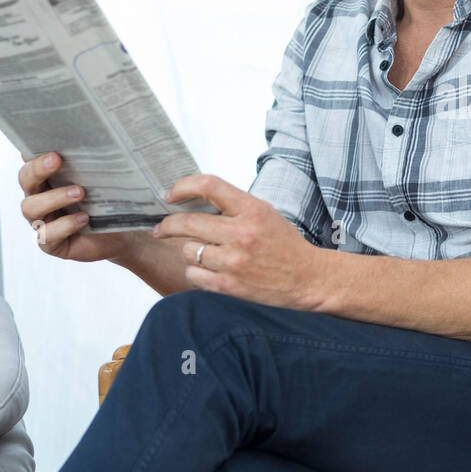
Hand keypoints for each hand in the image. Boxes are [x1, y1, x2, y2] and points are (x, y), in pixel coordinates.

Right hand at [18, 152, 143, 263]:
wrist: (122, 235)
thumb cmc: (108, 202)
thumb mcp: (103, 180)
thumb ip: (92, 164)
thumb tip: (99, 141)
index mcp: (48, 178)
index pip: (31, 160)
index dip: (32, 152)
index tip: (44, 143)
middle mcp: (39, 197)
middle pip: (26, 180)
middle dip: (38, 169)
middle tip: (56, 159)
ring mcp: (42, 221)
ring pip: (31, 207)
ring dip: (54, 197)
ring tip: (80, 193)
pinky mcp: (50, 242)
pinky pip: (47, 234)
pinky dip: (65, 225)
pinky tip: (83, 218)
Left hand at [152, 173, 322, 309]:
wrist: (308, 279)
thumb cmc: (285, 245)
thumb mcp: (265, 214)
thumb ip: (234, 207)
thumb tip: (195, 202)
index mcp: (252, 210)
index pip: (208, 186)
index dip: (182, 186)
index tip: (171, 195)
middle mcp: (241, 233)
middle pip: (187, 222)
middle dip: (168, 225)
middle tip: (162, 229)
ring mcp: (234, 261)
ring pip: (188, 250)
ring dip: (189, 251)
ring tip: (204, 254)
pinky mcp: (229, 285)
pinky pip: (193, 274)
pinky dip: (196, 272)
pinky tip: (209, 270)